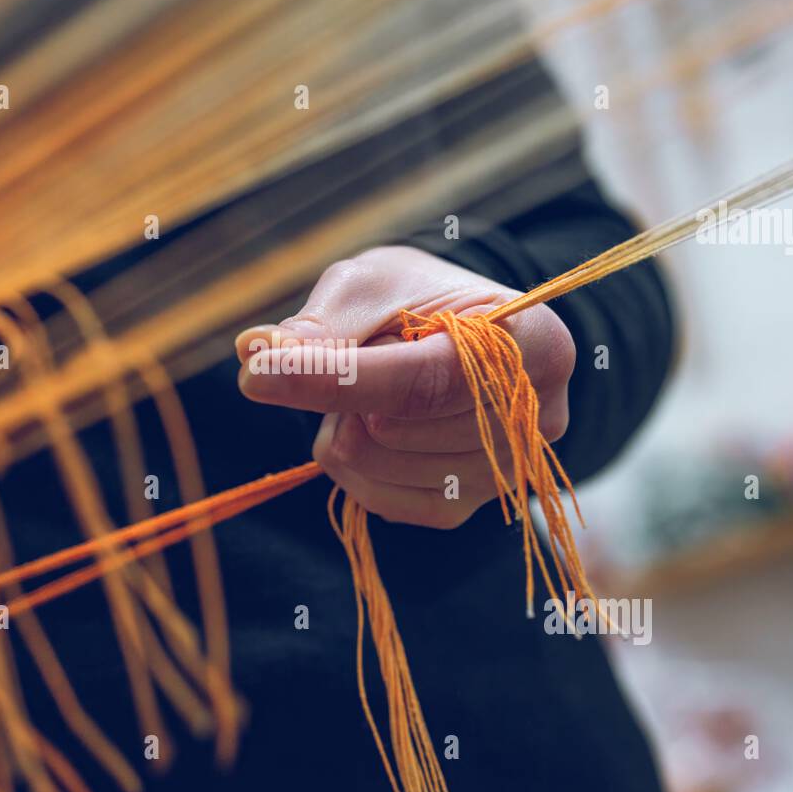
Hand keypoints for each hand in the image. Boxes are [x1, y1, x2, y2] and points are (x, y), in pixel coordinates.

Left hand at [235, 246, 574, 527]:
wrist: (452, 328)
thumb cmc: (417, 297)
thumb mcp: (374, 284)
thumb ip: (325, 322)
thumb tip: (257, 352)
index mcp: (533, 342)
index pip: (423, 379)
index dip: (336, 379)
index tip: (257, 373)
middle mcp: (535, 417)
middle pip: (393, 428)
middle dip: (345, 390)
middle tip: (367, 351)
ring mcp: (503, 472)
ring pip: (377, 465)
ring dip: (347, 423)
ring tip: (376, 387)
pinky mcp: (466, 507)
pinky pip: (379, 500)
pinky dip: (353, 463)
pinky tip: (370, 425)